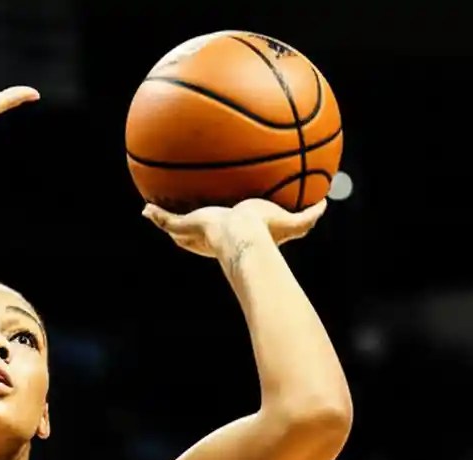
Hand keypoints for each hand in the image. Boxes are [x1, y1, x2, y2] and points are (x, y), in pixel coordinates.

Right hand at [142, 198, 326, 259]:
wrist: (243, 238)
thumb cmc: (265, 237)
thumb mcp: (290, 223)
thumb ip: (309, 216)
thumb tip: (326, 204)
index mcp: (231, 241)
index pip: (222, 240)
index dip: (217, 235)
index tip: (218, 227)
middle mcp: (210, 241)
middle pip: (194, 236)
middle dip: (185, 231)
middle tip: (180, 222)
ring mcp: (196, 235)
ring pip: (176, 229)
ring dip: (164, 223)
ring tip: (151, 213)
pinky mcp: (186, 227)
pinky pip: (167, 221)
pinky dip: (156, 216)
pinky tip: (145, 209)